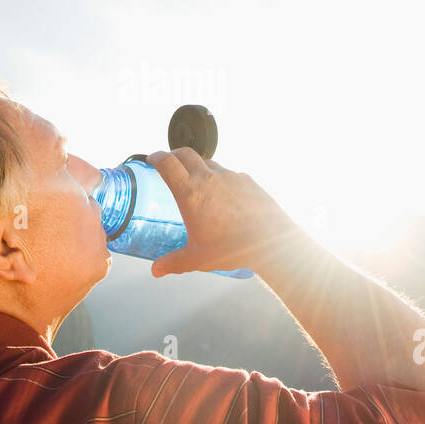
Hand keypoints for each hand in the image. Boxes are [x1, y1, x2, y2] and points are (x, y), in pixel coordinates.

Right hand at [145, 148, 295, 276]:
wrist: (272, 242)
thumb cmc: (232, 249)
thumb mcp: (196, 258)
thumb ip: (173, 262)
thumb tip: (156, 270)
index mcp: (191, 193)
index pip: (167, 163)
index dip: (156, 157)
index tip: (152, 159)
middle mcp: (209, 178)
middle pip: (185, 153)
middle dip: (173, 155)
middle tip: (169, 164)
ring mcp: (231, 176)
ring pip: (209, 162)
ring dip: (198, 167)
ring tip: (197, 184)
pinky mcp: (248, 180)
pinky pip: (229, 174)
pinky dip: (221, 179)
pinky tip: (224, 196)